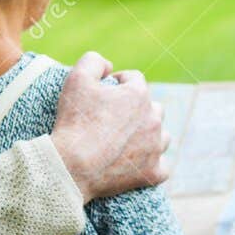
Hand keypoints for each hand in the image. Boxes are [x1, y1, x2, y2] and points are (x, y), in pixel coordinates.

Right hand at [51, 52, 169, 201]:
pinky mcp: (152, 173)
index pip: (134, 79)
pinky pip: (162, 167)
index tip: (105, 91)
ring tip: (130, 141)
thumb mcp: (76, 79)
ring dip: (150, 135)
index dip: (119, 83)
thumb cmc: (74, 122)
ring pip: (162, 136)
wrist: (72, 166)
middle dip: (137, 109)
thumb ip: (93, 61)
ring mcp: (155, 148)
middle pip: (152, 107)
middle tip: (115, 119)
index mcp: (138, 95)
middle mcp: (153, 119)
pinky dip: (152, 165)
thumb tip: (108, 66)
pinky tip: (140, 165)